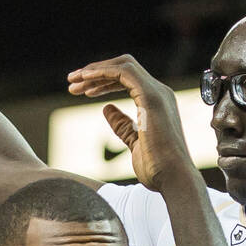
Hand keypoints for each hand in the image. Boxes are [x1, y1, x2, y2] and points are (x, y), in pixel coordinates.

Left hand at [67, 55, 197, 192]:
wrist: (174, 179)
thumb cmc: (157, 169)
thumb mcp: (134, 144)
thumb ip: (122, 125)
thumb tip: (106, 108)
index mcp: (156, 103)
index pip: (127, 80)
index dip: (102, 82)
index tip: (81, 91)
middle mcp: (159, 93)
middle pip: (123, 68)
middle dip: (96, 72)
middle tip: (71, 81)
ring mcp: (157, 93)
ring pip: (123, 66)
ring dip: (95, 70)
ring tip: (73, 81)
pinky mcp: (151, 97)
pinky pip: (124, 72)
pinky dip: (103, 71)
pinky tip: (85, 78)